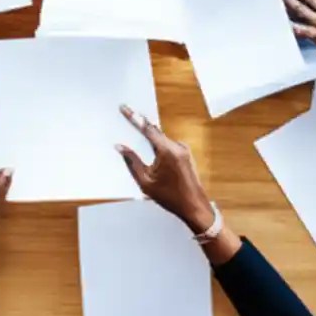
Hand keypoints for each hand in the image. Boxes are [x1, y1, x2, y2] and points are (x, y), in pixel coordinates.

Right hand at [114, 105, 214, 232]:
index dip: (134, 118)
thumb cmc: (171, 197)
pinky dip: (158, 145)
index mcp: (167, 151)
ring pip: (161, 139)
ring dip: (150, 138)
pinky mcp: (186, 154)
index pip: (148, 129)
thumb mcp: (145, 182)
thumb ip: (132, 162)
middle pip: (154, 132)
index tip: (125, 108)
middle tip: (127, 115)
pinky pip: (168, 145)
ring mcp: (184, 150)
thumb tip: (120, 147)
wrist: (194, 207)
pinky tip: (151, 153)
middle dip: (141, 126)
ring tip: (136, 136)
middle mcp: (177, 147)